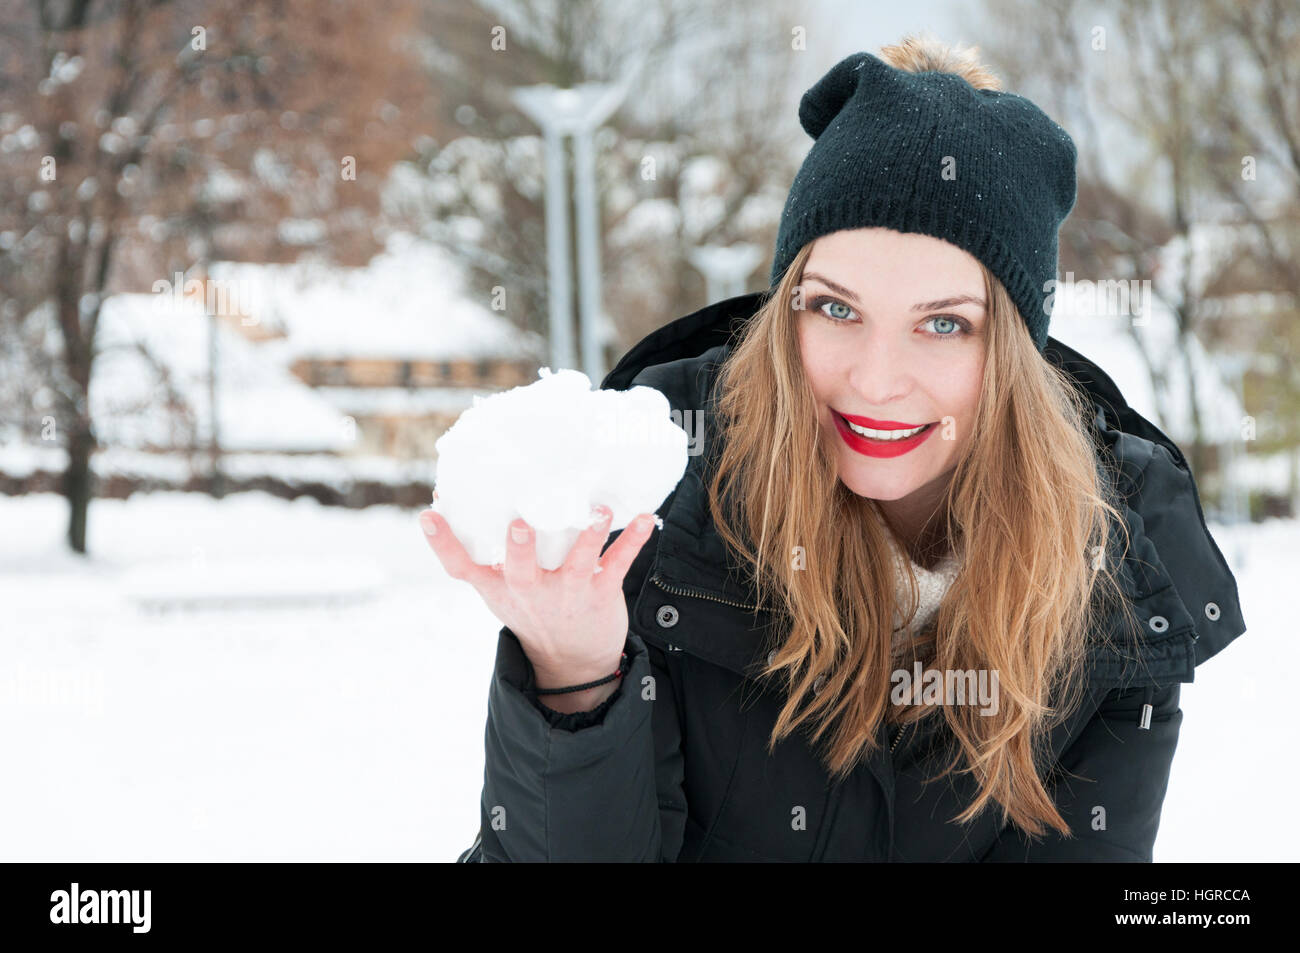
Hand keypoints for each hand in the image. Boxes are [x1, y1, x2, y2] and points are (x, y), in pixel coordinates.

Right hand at [418, 503, 656, 684]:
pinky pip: (618, 564)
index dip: (443, 542)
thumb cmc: (532, 610)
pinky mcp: (600, 593)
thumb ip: (483, 552)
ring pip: (577, 563)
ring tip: (599, 510)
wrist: (572, 661)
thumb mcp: (500, 589)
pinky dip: (633, 541)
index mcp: (500, 586)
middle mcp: (530, 591)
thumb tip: (450, 495)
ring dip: (589, 535)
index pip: (461, 566)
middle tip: (520, 523)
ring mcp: (566, 593)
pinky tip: (646, 519)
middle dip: (520, 547)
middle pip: (520, 570)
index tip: (430, 513)